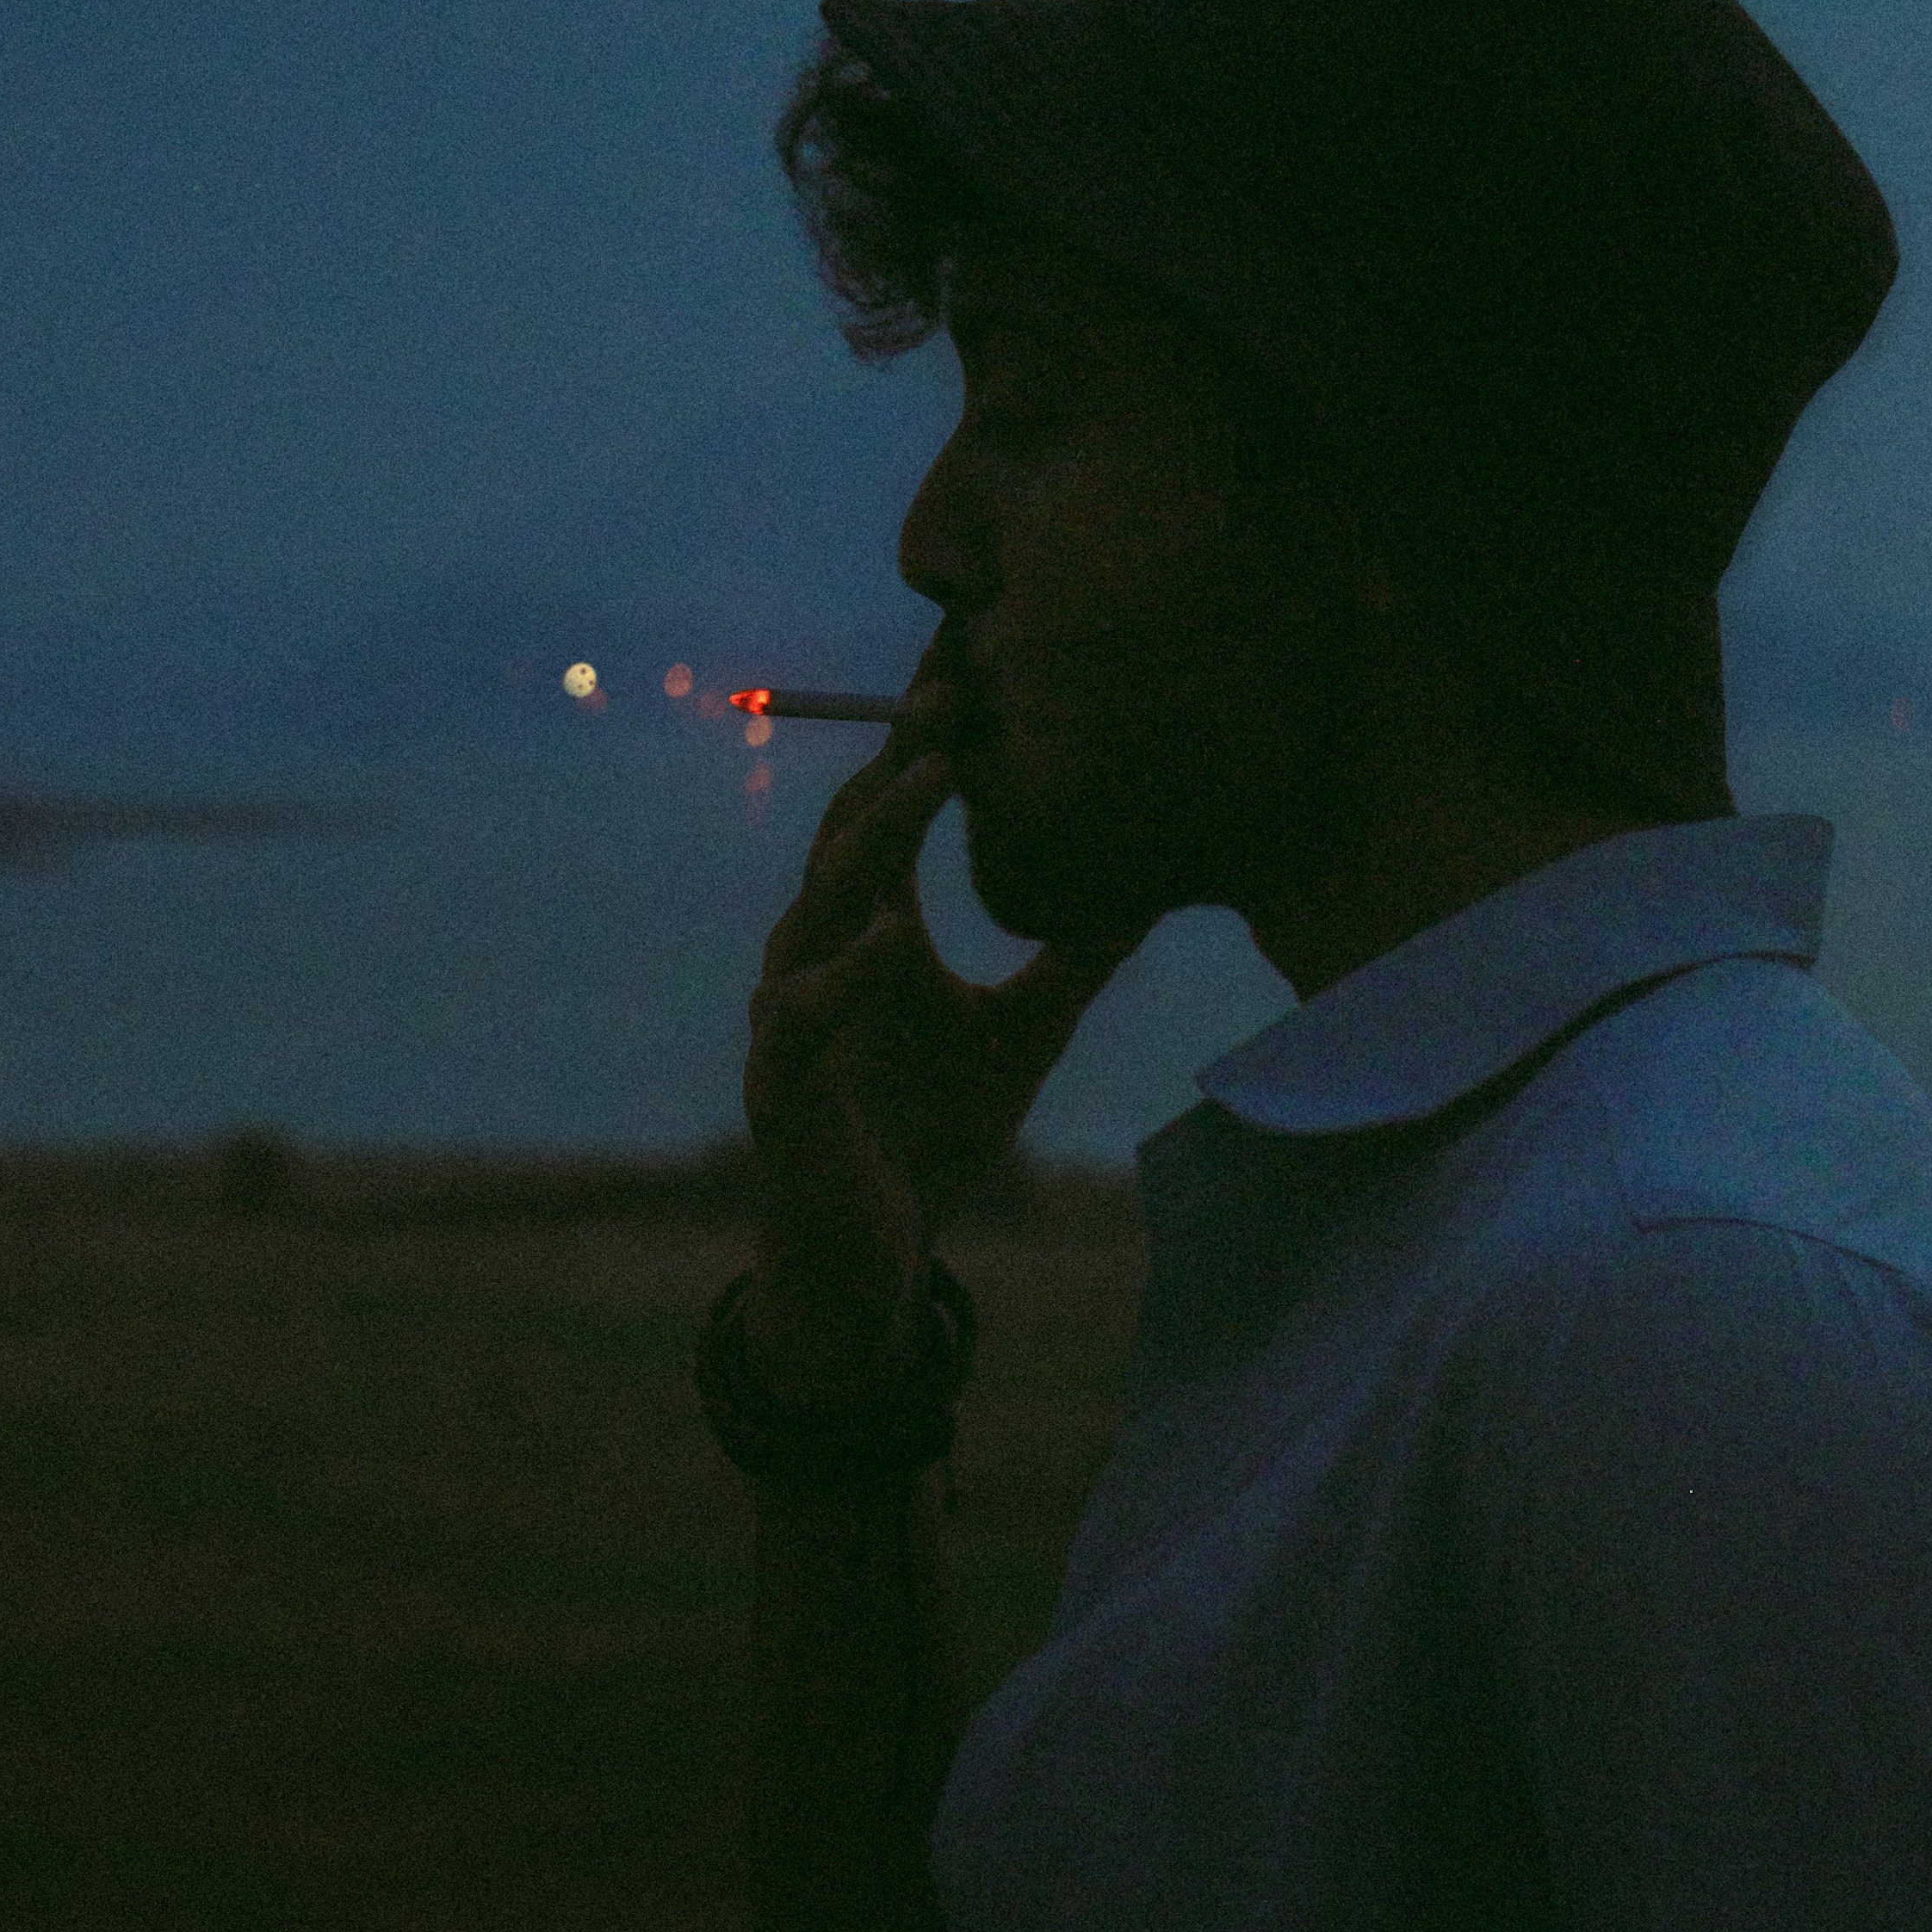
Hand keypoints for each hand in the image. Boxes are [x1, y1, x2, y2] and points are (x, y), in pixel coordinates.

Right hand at [742, 677, 1132, 1405]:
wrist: (876, 1258)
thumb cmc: (934, 1135)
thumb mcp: (1026, 1032)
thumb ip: (1073, 961)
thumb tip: (1149, 889)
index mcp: (873, 933)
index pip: (890, 817)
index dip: (923, 746)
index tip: (970, 673)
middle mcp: (821, 957)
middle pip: (850, 836)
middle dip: (898, 760)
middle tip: (951, 690)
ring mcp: (793, 1020)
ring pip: (816, 907)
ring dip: (874, 840)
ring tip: (932, 779)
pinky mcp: (782, 1090)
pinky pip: (801, 1020)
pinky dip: (839, 979)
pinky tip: (884, 941)